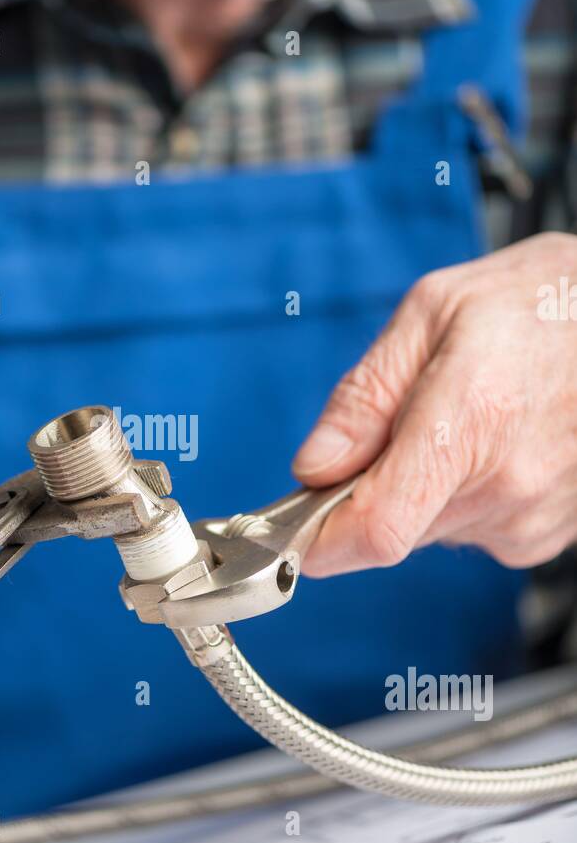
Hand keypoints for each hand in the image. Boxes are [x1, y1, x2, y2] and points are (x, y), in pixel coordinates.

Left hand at [293, 233, 576, 576]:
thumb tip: (313, 467)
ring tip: (471, 415)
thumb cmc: (540, 301)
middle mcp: (506, 486)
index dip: (321, 540)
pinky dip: (466, 492)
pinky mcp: (549, 535)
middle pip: (393, 529)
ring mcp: (533, 518)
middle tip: (402, 420)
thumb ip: (366, 396)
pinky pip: (475, 527)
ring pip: (432, 528)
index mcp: (471, 423)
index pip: (377, 530)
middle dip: (373, 487)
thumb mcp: (435, 312)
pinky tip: (499, 438)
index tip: (293, 527)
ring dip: (425, 485)